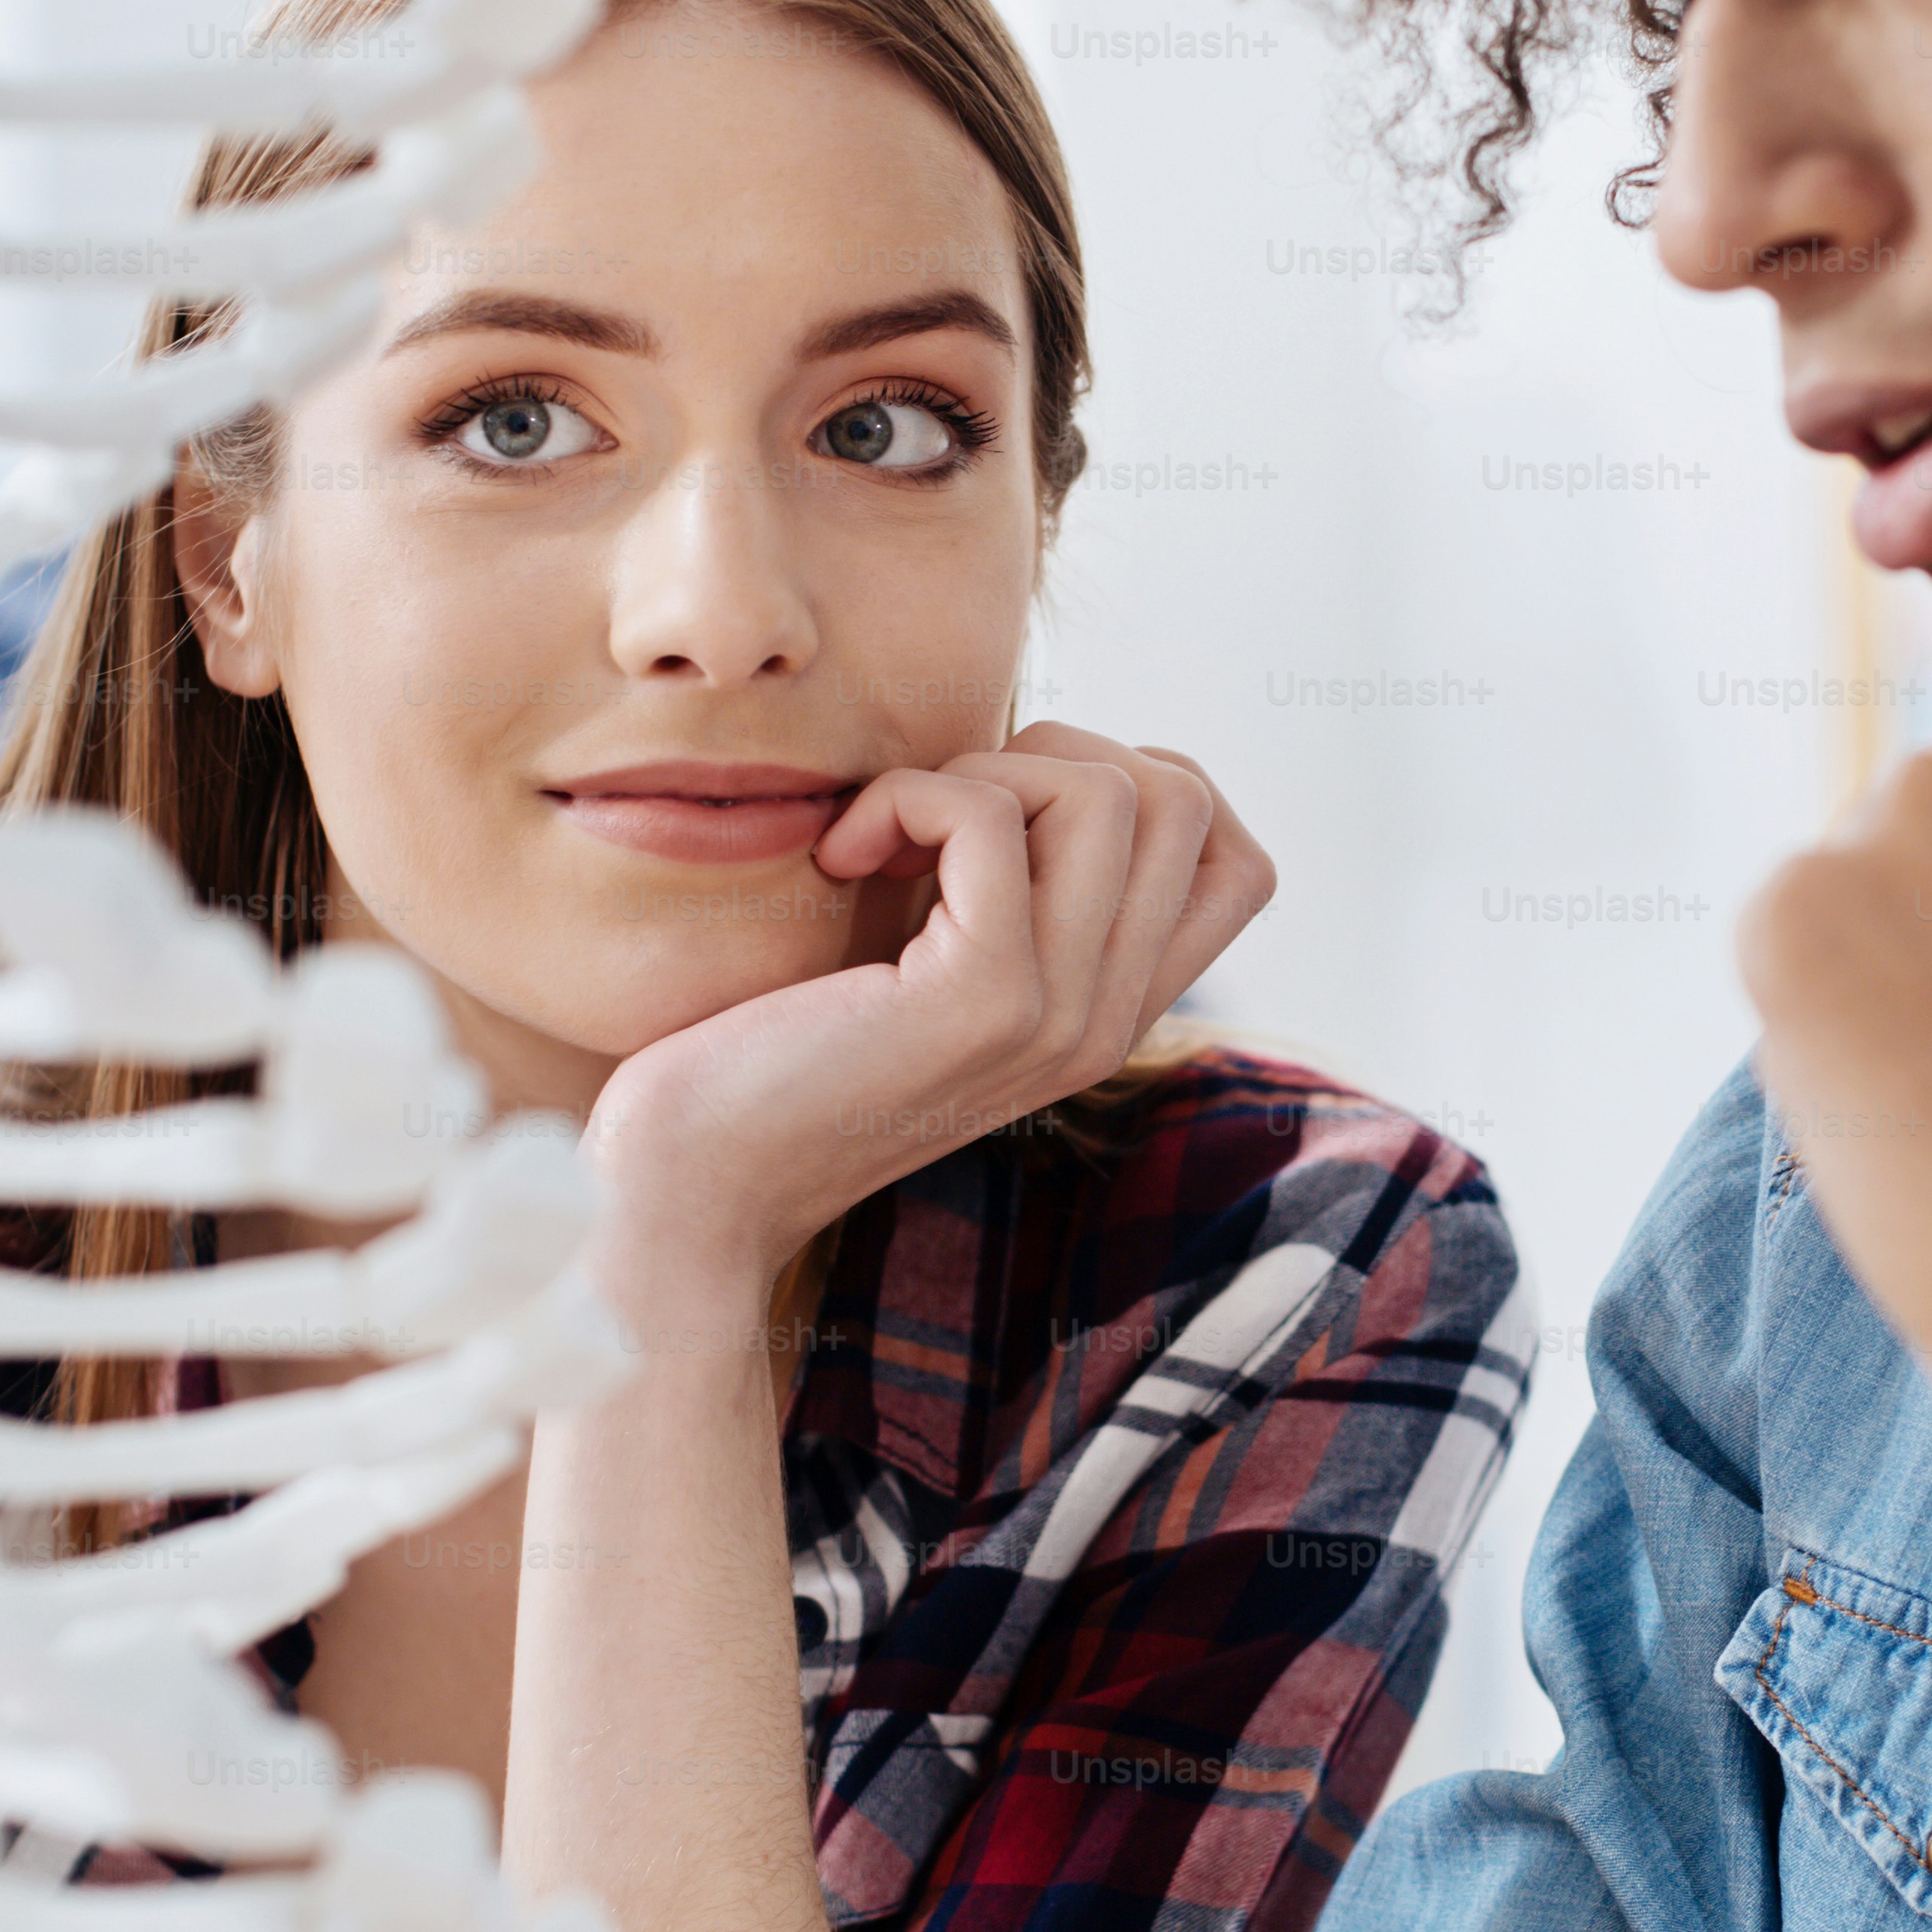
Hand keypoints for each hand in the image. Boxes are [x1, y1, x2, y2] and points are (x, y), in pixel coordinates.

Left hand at [576, 724, 1273, 1334]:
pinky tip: (841, 858)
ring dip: (979, 769)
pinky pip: (990, 815)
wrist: (695, 1183)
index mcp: (1110, 1016)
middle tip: (942, 809)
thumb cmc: (782, 1054)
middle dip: (1053, 751)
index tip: (1014, 809)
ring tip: (891, 833)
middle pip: (1181, 800)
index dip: (1141, 784)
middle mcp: (1107, 1022)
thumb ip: (1013, 888)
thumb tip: (1037, 749)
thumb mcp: (934, 959)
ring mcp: (1060, 1015)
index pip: (1236, 865)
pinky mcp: (985, 999)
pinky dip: (905, 796)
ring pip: (1108, 791)